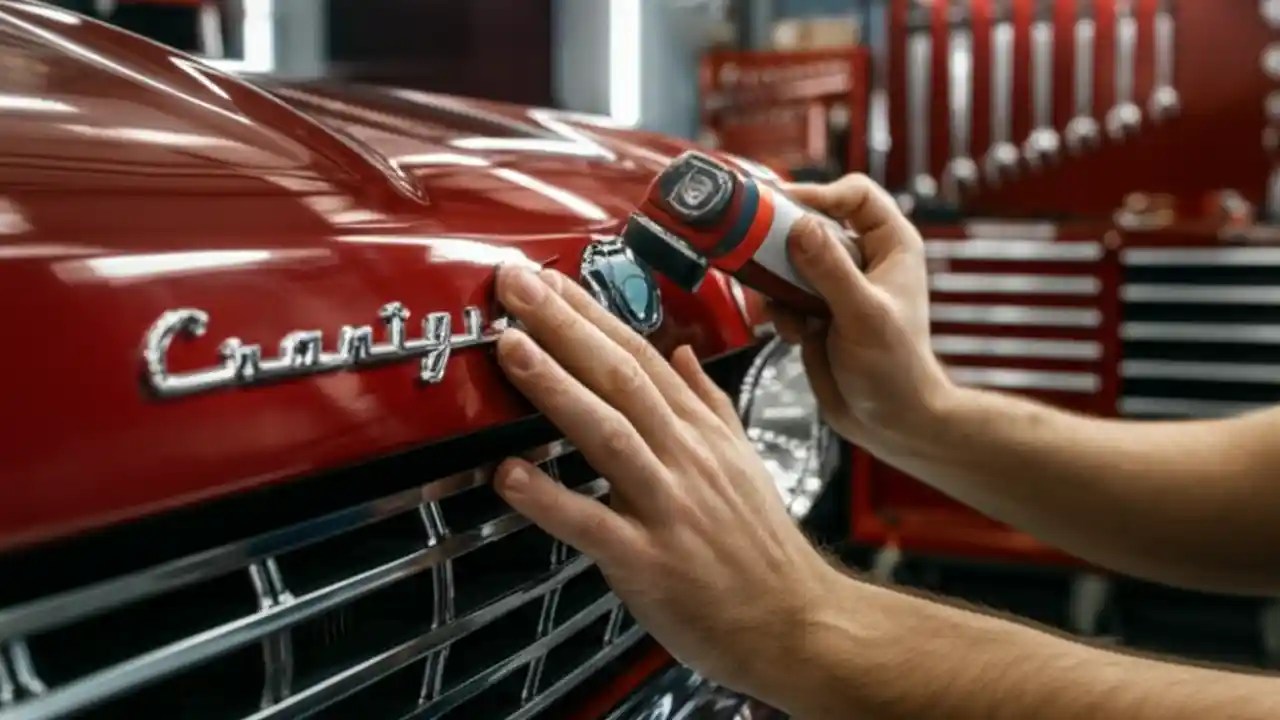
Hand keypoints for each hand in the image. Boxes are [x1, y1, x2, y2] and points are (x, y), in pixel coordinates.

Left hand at [490, 265, 840, 710]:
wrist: (797, 624)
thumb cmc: (764, 550)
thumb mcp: (744, 461)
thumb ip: (709, 403)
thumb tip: (683, 353)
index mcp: (702, 433)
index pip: (641, 355)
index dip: (592, 314)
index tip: (550, 282)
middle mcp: (685, 458)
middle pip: (621, 377)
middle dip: (565, 326)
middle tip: (517, 287)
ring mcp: (669, 506)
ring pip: (609, 433)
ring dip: (556, 388)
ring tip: (511, 348)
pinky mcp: (649, 560)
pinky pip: (593, 523)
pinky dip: (549, 498)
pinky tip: (509, 474)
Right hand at [769, 174, 954, 450]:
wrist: (889, 423)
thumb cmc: (896, 371)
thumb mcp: (863, 315)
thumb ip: (829, 270)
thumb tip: (799, 226)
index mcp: (891, 245)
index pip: (855, 194)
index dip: (820, 194)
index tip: (783, 207)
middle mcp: (863, 259)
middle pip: (812, 222)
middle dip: (784, 242)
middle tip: (756, 251)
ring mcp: (836, 285)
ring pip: (789, 259)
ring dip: (776, 282)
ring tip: (784, 310)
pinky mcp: (814, 311)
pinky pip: (781, 294)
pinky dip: (779, 311)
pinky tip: (794, 334)